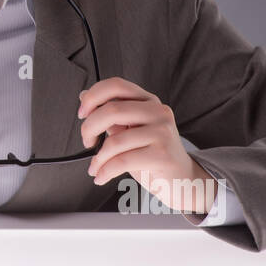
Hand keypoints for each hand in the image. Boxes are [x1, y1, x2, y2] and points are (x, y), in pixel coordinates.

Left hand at [77, 76, 216, 214]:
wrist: (183, 179)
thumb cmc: (154, 155)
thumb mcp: (131, 130)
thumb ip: (111, 114)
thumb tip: (84, 96)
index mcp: (148, 101)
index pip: (116, 85)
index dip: (93, 96)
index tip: (82, 113)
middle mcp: (158, 112)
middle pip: (112, 110)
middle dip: (89, 128)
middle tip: (87, 142)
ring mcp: (162, 132)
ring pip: (115, 140)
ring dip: (98, 158)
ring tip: (96, 166)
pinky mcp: (162, 154)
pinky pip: (122, 161)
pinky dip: (105, 171)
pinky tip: (101, 176)